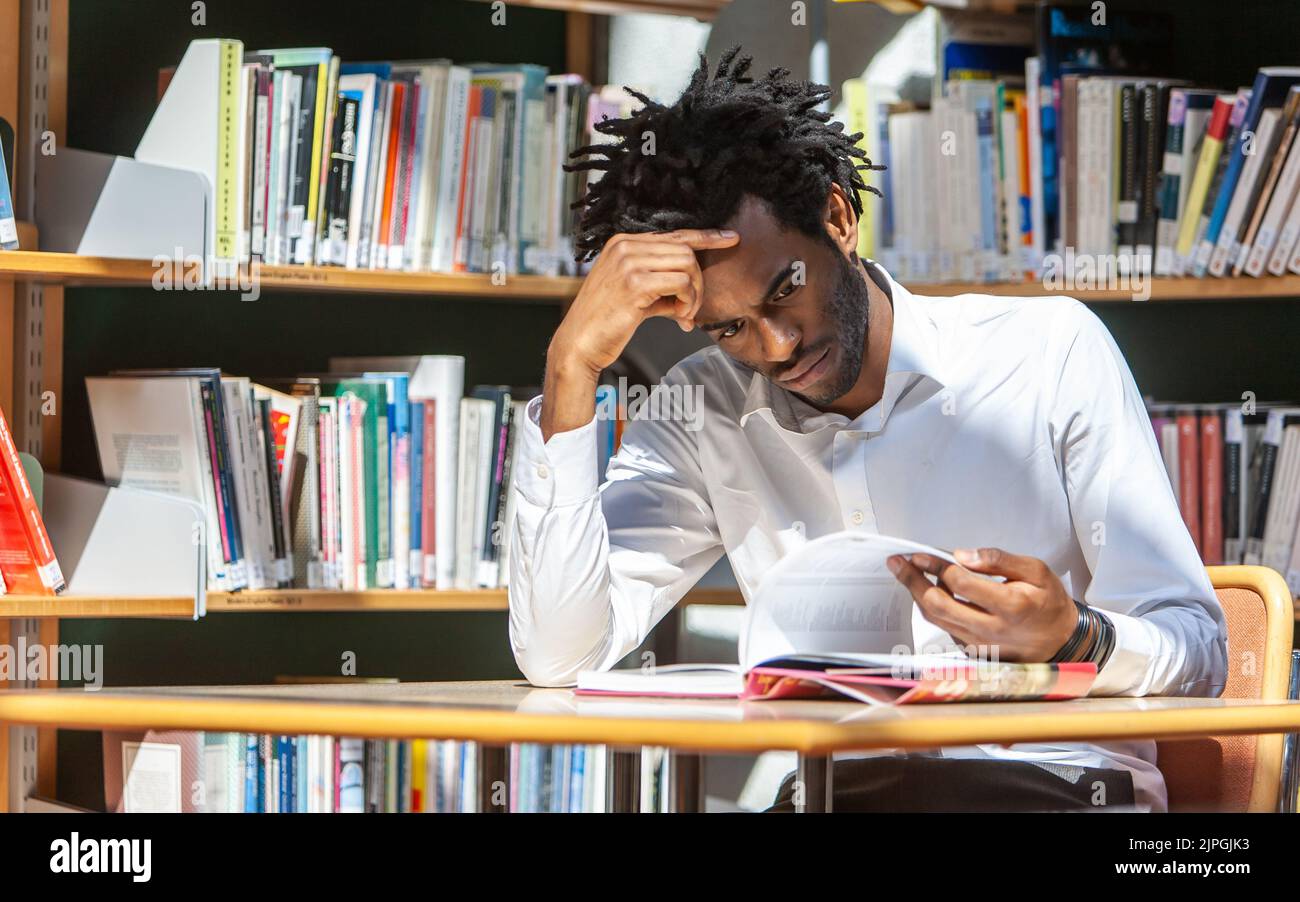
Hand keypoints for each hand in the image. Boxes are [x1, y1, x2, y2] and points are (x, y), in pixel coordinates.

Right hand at [541, 228, 739, 439]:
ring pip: (687, 265)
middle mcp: (625, 246)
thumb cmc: (604, 323)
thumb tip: (691, 292)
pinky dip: (689, 303)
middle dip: (698, 280)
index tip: (730, 238)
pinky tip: (680, 319)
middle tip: (692, 308)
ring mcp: (628, 262)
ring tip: (685, 315)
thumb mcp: (635, 296)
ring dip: (695, 294)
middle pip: (685, 249)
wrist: (578, 344)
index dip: (706, 236)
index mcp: (623, 243)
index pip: (674, 234)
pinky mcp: (635, 282)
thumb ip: (661, 287)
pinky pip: (682, 284)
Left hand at [886, 547, 1078, 662]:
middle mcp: (991, 629)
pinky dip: (932, 608)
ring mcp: (980, 643)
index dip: (936, 566)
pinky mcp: (973, 650)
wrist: (1060, 640)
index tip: (920, 554)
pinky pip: (944, 628)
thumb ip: (999, 559)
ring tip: (906, 573)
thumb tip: (962, 554)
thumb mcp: (1035, 570)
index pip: (960, 583)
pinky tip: (928, 590)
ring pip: (936, 619)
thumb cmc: (1048, 601)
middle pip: (938, 605)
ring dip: (917, 595)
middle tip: (897, 563)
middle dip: (912, 581)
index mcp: (1009, 606)